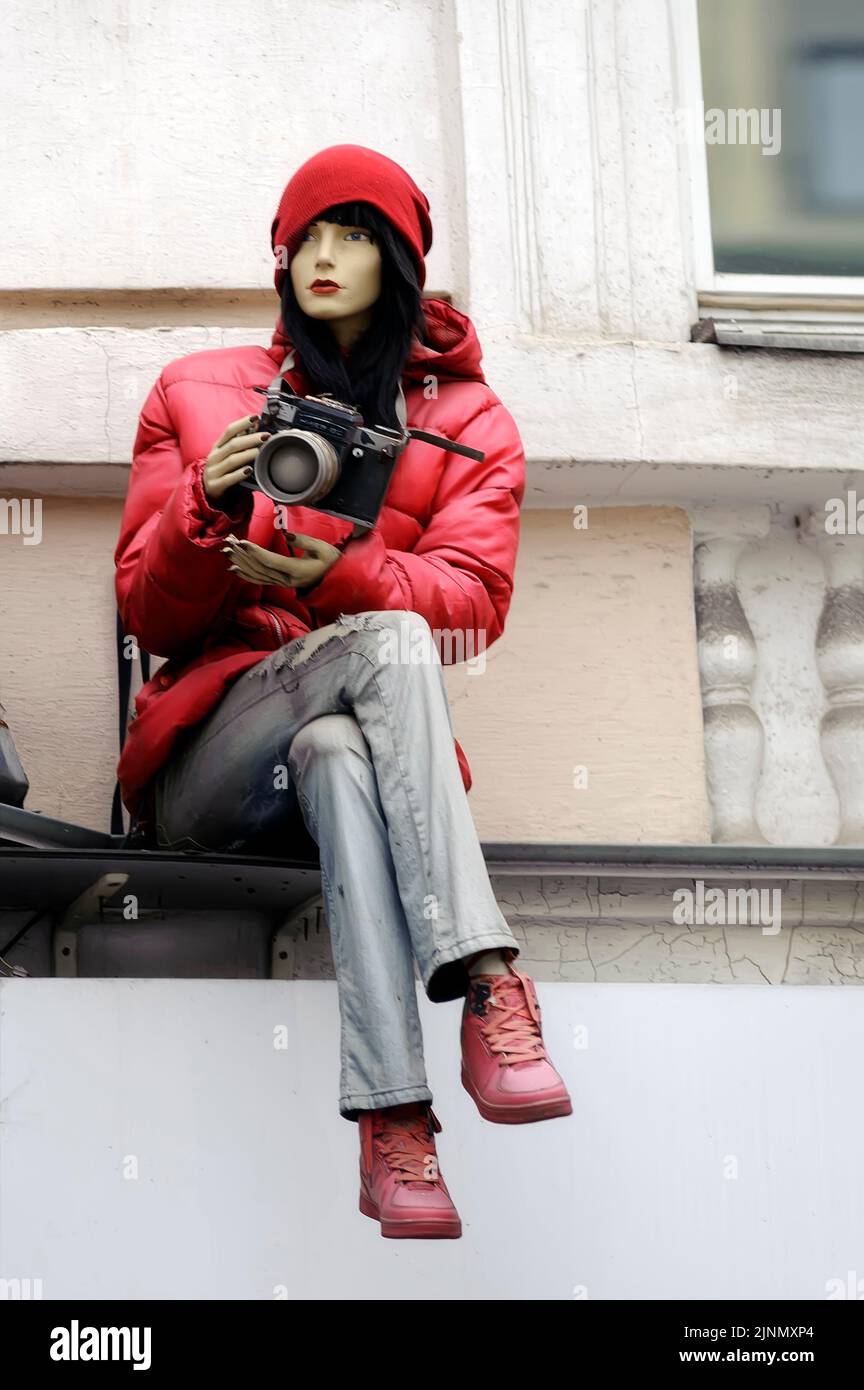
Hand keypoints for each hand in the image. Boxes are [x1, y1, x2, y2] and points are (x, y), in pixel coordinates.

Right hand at [203, 414, 270, 501]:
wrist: (205, 490)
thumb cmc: (220, 468)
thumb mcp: (226, 453)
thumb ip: (238, 440)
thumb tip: (254, 425)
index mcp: (217, 446)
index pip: (229, 431)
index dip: (242, 423)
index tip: (256, 418)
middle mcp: (214, 457)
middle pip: (233, 444)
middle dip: (250, 439)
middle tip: (265, 436)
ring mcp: (213, 471)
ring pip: (231, 460)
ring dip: (247, 454)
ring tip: (260, 451)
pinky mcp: (215, 485)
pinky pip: (228, 479)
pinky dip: (239, 474)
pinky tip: (249, 470)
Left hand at [222, 532, 342, 589]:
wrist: (335, 579)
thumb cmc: (330, 561)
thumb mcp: (323, 548)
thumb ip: (304, 541)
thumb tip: (287, 534)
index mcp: (297, 570)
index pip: (271, 561)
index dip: (255, 552)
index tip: (242, 542)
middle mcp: (287, 579)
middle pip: (259, 567)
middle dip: (243, 555)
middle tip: (229, 542)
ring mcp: (282, 583)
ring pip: (257, 574)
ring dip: (241, 563)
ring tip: (228, 552)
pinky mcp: (280, 583)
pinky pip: (259, 580)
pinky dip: (245, 575)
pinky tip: (234, 569)